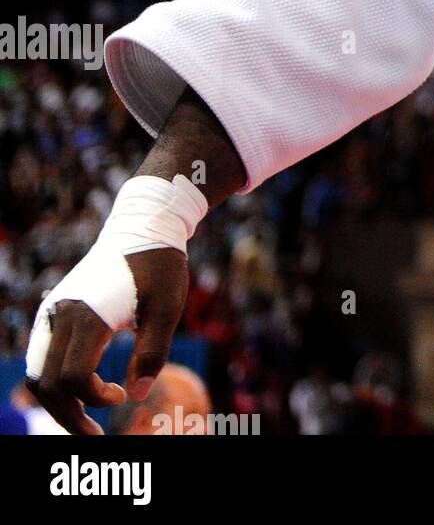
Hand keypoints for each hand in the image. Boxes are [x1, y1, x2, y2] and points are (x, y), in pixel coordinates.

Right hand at [25, 246, 187, 434]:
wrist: (143, 227)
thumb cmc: (159, 267)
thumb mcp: (168, 308)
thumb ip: (152, 353)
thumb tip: (135, 396)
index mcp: (87, 315)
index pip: (73, 378)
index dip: (94, 398)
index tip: (121, 396)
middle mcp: (60, 315)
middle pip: (46, 383)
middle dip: (67, 415)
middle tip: (94, 434)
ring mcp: (53, 311)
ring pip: (37, 372)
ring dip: (56, 401)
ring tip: (83, 420)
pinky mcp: (55, 309)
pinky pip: (41, 355)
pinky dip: (53, 380)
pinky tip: (78, 390)